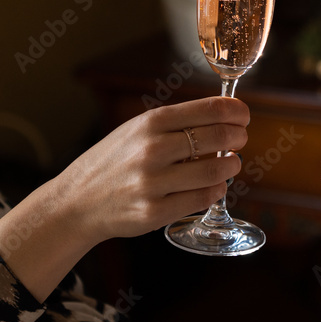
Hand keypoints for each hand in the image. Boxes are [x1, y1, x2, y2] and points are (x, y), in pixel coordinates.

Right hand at [59, 96, 249, 243]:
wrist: (77, 200)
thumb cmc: (116, 161)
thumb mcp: (137, 130)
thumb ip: (176, 124)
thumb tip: (225, 119)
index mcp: (150, 122)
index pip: (209, 109)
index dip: (236, 112)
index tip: (243, 116)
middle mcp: (152, 149)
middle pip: (218, 137)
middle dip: (238, 137)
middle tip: (240, 140)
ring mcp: (153, 183)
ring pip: (215, 170)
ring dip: (231, 166)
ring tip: (229, 164)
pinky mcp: (154, 212)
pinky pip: (203, 199)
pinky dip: (216, 191)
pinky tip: (214, 186)